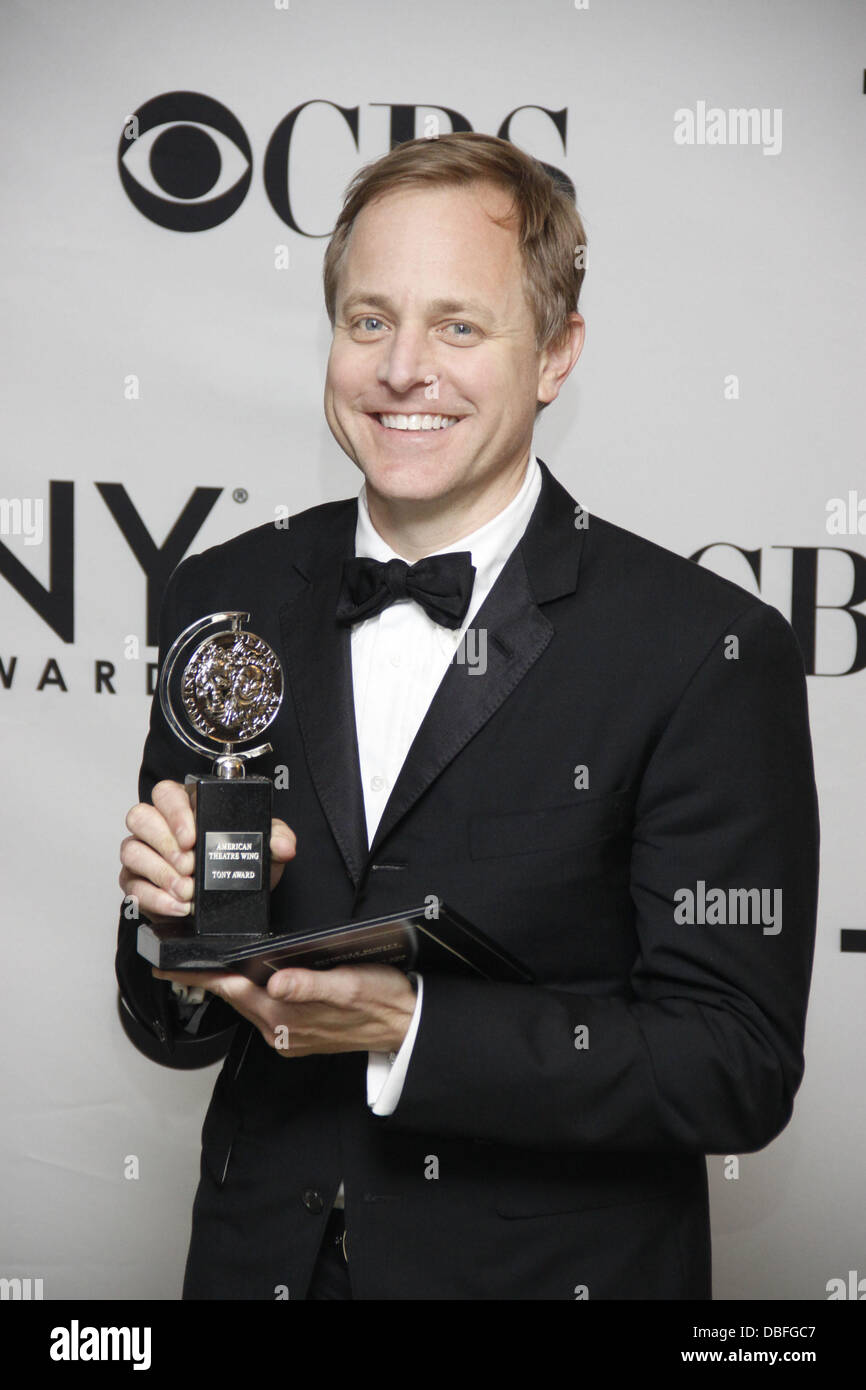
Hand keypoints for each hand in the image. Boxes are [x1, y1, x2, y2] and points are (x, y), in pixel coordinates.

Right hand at [119, 778, 296, 922]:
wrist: (233, 904)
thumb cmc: (241, 866)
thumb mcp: (265, 849)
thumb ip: (277, 839)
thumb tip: (283, 845)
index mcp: (185, 807)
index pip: (167, 794)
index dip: (174, 812)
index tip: (191, 837)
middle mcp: (158, 826)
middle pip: (140, 817)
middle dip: (165, 843)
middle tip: (190, 866)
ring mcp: (144, 854)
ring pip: (131, 851)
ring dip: (160, 873)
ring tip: (187, 891)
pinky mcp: (137, 884)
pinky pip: (132, 888)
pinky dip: (155, 899)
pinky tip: (177, 906)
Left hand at [151, 962, 417, 1055]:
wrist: (408, 1026)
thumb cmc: (382, 1000)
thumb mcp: (349, 985)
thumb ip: (310, 986)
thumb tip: (276, 982)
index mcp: (287, 1016)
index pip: (231, 989)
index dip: (199, 976)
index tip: (169, 965)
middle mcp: (282, 1030)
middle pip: (233, 998)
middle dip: (205, 979)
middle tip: (175, 962)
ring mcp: (290, 1035)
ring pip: (247, 1006)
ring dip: (225, 987)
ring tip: (204, 968)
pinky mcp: (300, 1034)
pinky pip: (263, 1014)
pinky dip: (249, 996)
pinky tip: (249, 983)